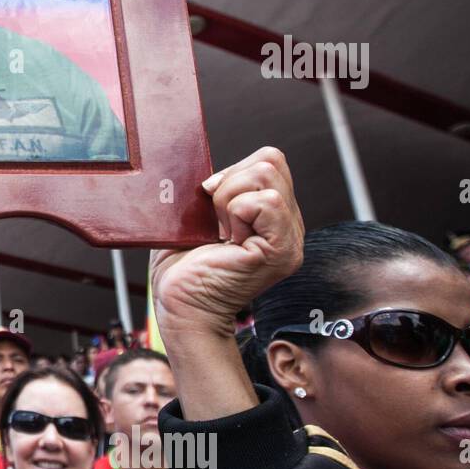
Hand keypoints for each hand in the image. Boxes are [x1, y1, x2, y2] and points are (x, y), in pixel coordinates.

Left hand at [150, 147, 303, 337]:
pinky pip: (266, 202)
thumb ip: (214, 190)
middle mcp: (289, 227)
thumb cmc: (182, 268)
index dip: (233, 171)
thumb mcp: (197, 218)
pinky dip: (236, 212)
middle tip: (214, 220)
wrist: (180, 307)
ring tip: (220, 232)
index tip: (208, 199)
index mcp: (272, 217)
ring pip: (267, 175)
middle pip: (271, 161)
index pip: (269, 161)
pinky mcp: (280, 252)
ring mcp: (289, 240)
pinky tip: (227, 240)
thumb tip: (205, 168)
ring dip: (229, 198)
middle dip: (229, 181)